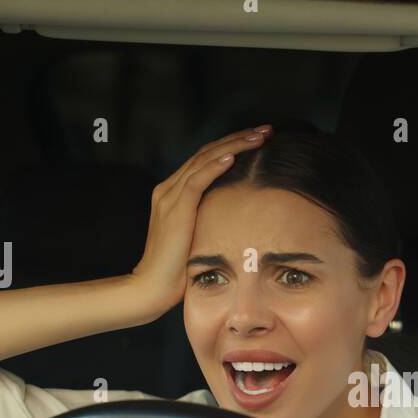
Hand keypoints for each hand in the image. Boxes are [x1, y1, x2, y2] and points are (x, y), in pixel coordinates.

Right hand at [129, 125, 271, 318]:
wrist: (151, 288)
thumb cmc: (177, 271)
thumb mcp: (198, 238)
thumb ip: (210, 221)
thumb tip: (239, 219)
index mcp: (173, 193)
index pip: (206, 159)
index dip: (233, 145)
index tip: (259, 139)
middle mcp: (169, 189)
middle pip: (207, 152)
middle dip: (239, 138)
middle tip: (267, 129)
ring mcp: (169, 197)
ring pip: (205, 159)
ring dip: (235, 146)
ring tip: (259, 136)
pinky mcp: (174, 209)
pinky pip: (196, 180)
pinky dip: (215, 166)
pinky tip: (234, 156)